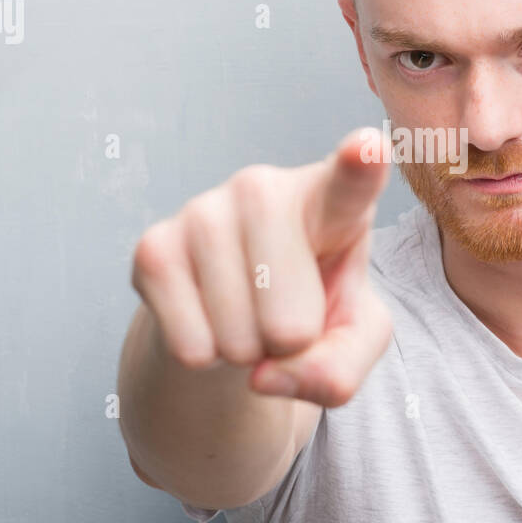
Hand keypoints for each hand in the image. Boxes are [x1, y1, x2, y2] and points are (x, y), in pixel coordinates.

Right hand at [129, 127, 392, 406]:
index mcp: (332, 199)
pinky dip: (205, 356)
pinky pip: (192, 346)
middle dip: (290, 348)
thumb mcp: (353, 339)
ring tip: (247, 312)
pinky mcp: (153, 247)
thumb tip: (266, 375)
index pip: (351, 182)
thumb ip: (341, 367)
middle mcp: (265, 188)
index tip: (368, 147)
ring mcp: (203, 210)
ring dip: (247, 353)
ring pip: (238, 339)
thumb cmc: (310, 307)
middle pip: (291, 324)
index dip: (360, 167)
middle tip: (284, 314)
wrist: (235, 307)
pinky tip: (208, 316)